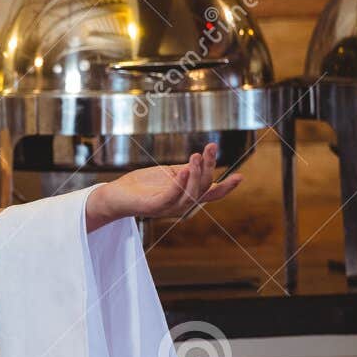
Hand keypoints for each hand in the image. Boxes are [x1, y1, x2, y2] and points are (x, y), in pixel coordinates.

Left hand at [91, 142, 242, 223]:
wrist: (115, 195)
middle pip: (203, 188)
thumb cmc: (142, 185)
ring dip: (196, 174)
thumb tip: (203, 161)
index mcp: (187, 196)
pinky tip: (182, 171)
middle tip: (209, 148)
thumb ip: (187, 170)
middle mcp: (181, 205)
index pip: (211, 193)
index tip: (240, 176)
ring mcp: (168, 208)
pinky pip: (170, 197)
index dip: (227, 187)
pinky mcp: (153, 207)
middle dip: (209, 168)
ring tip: (196, 156)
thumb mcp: (169, 174)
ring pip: (191, 194)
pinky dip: (179, 185)